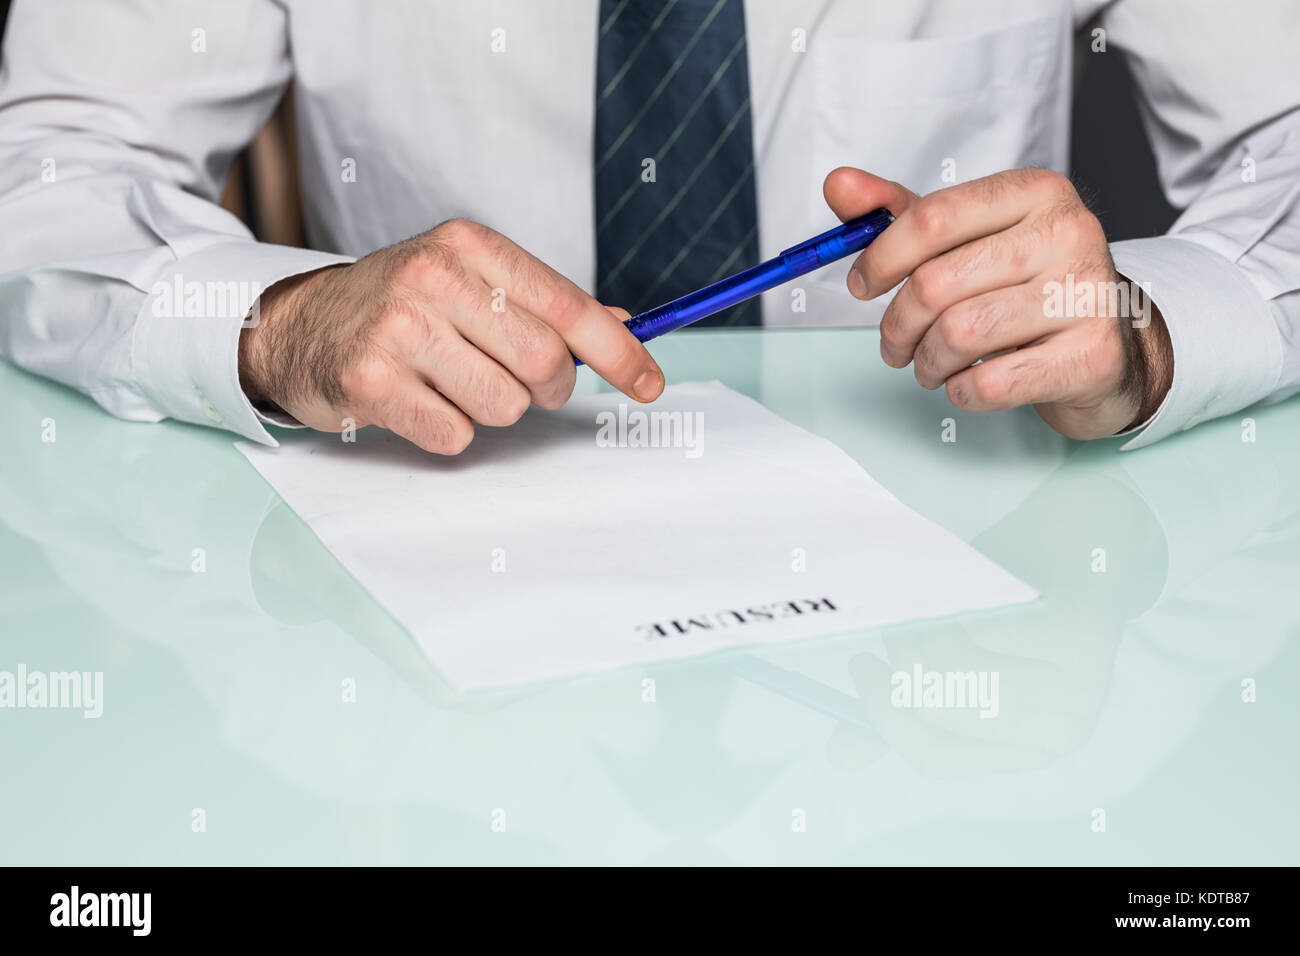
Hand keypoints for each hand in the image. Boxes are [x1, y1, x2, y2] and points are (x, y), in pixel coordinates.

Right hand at [238, 219, 663, 453]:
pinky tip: (418, 402)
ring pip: (504, 406)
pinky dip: (448, 432)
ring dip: (492, 410)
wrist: (301, 327)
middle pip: (544, 364)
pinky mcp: (370, 381)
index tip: (650, 384)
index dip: (620, 352)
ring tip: (452, 384)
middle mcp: (433, 277)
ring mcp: (398, 329)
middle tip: (522, 387)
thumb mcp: (471, 282)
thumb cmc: (402, 307)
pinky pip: (454, 435)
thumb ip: (546, 305)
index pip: (568, 305)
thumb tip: (627, 328)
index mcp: (470, 246)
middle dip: (546, 390)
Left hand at [824, 167, 1173, 438]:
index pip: (932, 218)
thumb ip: (901, 213)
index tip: (862, 285)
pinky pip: (990, 383)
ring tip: (930, 365)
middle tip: (894, 345)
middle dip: (897, 324)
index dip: (880, 258)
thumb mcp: (967, 240)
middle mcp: (1068, 233)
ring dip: (926, 362)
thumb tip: (838, 185)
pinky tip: (969, 383)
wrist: (1108, 350)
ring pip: (957, 335)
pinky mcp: (1092, 356)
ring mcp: (1087, 294)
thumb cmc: (1026, 290)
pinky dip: (961, 391)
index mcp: (1035, 192)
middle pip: (935, 283)